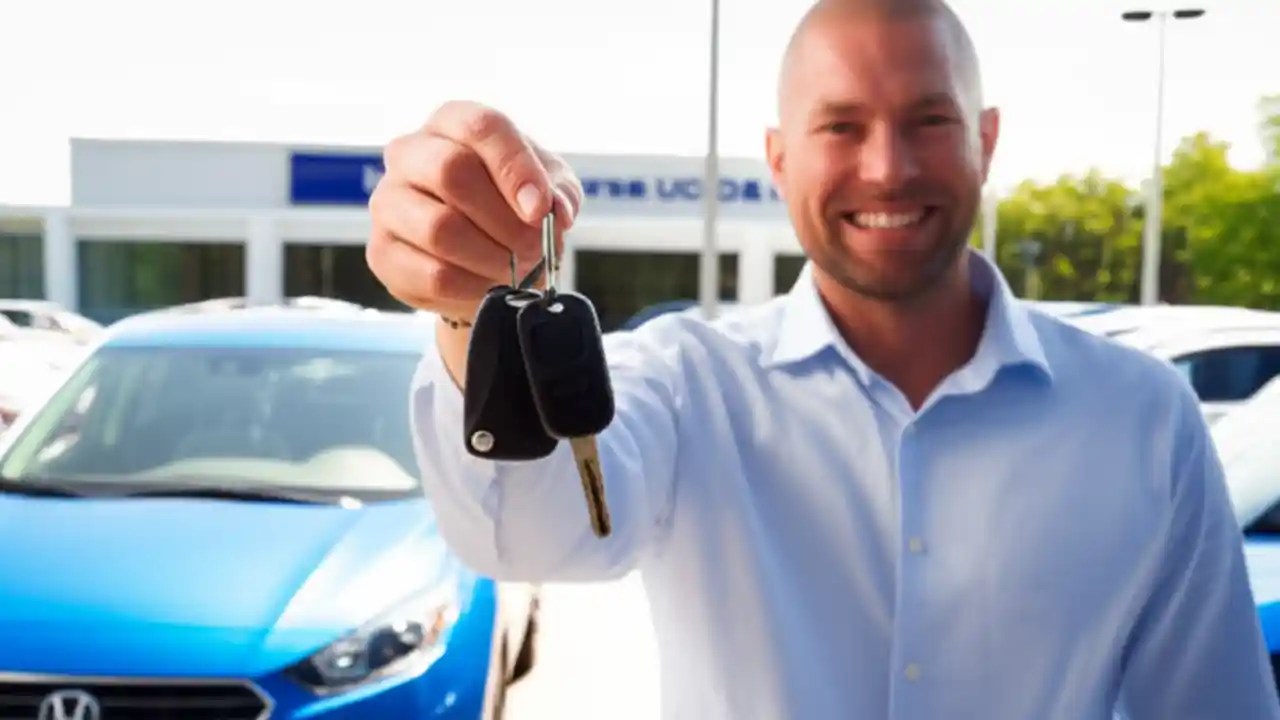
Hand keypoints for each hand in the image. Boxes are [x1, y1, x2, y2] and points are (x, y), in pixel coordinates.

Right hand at [366, 101, 582, 319]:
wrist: (483, 261)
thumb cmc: (514, 209)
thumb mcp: (549, 190)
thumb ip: (558, 193)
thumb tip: (554, 211)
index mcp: (452, 123)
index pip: (480, 126)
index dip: (515, 167)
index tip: (540, 209)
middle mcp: (410, 153)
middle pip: (451, 172)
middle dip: (504, 219)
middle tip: (533, 247)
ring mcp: (388, 201)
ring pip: (439, 228)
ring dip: (491, 257)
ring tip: (515, 269)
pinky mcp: (382, 252)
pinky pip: (432, 274)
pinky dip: (473, 286)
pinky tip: (488, 286)